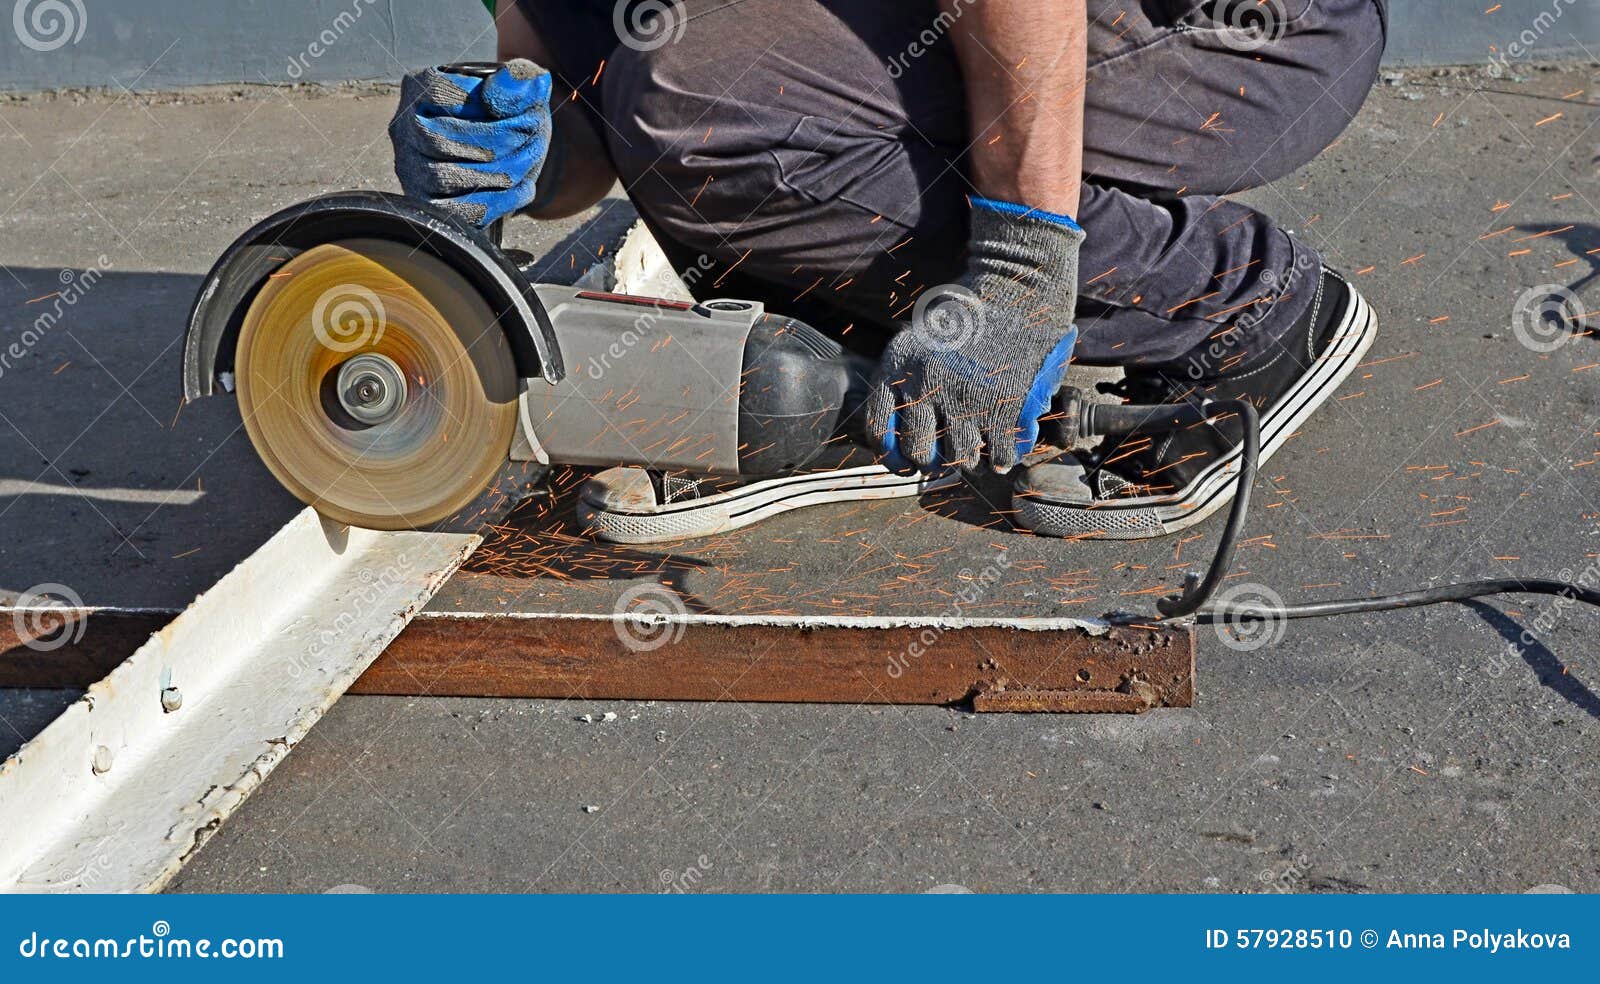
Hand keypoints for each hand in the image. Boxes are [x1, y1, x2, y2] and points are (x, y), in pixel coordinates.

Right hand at [389, 60, 552, 228]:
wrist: (516, 153)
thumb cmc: (511, 114)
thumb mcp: (522, 89)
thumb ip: (520, 79)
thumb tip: (511, 84)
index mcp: (419, 88)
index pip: (438, 93)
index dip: (481, 104)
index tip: (514, 109)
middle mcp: (405, 128)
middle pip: (437, 138)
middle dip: (492, 140)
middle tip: (527, 136)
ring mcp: (411, 169)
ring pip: (444, 177)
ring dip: (496, 172)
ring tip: (525, 161)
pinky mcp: (429, 203)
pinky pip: (455, 210)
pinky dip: (496, 201)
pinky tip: (522, 188)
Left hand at [866, 198, 1083, 472]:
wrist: (1013, 291)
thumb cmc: (963, 318)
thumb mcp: (915, 339)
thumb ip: (901, 378)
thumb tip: (894, 432)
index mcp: (898, 367)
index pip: (880, 429)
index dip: (890, 456)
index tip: (902, 463)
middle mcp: (926, 384)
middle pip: (920, 452)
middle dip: (932, 462)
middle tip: (942, 459)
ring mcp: (965, 397)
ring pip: (960, 458)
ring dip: (968, 461)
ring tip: (973, 452)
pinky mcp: (1003, 405)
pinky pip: (998, 453)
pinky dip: (1001, 459)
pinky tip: (1001, 452)